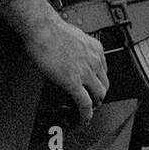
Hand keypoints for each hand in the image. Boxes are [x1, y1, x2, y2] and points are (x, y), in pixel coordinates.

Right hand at [1, 0, 107, 126]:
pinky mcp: (73, 82)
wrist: (43, 29)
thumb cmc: (52, 29)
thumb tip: (71, 51)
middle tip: (92, 102)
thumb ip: (77, 46)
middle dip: (99, 96)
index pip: (104, 71)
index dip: (99, 82)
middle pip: (105, 85)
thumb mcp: (74, 36)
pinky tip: (83, 120)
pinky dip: (85, 115)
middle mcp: (95, 61)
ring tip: (87, 113)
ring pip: (98, 95)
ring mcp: (86, 72)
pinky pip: (85, 103)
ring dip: (94, 106)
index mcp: (96, 49)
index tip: (94, 87)